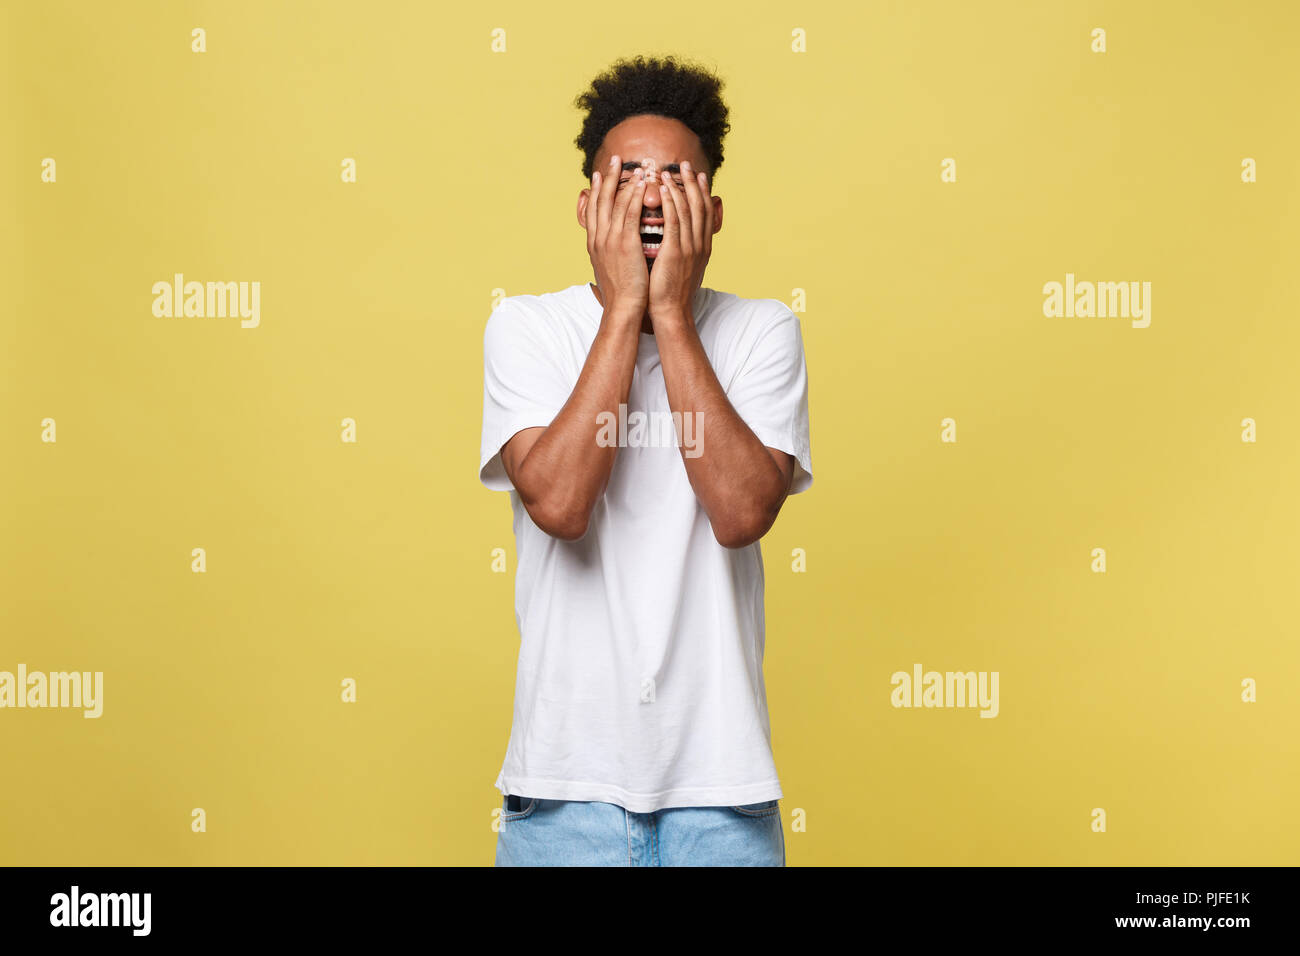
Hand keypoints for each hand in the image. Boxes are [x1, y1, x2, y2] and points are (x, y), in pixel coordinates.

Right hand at [584, 154, 648, 319]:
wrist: (623, 308)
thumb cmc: (622, 293)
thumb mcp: (611, 269)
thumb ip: (612, 253)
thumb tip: (616, 247)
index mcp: (594, 244)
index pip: (593, 210)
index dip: (597, 190)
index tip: (600, 175)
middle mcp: (598, 238)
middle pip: (600, 200)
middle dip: (608, 178)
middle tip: (615, 159)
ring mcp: (609, 239)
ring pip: (615, 203)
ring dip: (624, 181)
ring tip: (634, 166)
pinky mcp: (624, 243)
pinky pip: (629, 213)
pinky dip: (634, 196)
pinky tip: (641, 184)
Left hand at [648, 160, 713, 326]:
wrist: (671, 312)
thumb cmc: (672, 293)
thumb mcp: (684, 268)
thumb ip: (684, 250)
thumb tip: (680, 241)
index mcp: (702, 247)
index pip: (704, 212)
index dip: (701, 191)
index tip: (697, 175)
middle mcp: (699, 244)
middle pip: (699, 205)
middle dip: (692, 183)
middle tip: (685, 163)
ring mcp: (689, 247)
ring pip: (687, 209)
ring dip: (678, 187)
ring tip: (669, 170)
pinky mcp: (676, 252)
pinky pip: (674, 221)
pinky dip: (670, 202)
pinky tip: (662, 188)